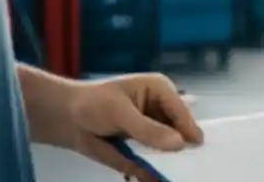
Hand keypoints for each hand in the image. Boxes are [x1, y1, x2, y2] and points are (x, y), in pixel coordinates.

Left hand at [65, 73, 204, 181]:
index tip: (197, 148)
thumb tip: (179, 144)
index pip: (181, 112)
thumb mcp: (121, 113)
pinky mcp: (142, 153)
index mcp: (161, 92)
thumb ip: (148, 129)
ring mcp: (153, 134)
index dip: (189, 130)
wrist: (66, 120)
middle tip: (191, 167)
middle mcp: (161, 112)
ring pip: (168, 152)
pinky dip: (155, 175)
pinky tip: (157, 180)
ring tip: (175, 176)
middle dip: (183, 150)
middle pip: (180, 133)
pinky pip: (152, 166)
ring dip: (171, 165)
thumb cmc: (94, 105)